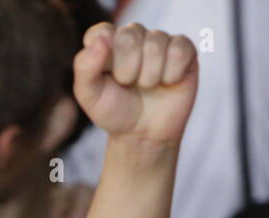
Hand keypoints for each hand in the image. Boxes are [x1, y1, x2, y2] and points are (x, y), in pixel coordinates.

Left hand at [73, 22, 196, 145]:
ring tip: (147, 86)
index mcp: (106, 42)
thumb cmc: (114, 111)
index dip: (106, 59)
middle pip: (130, 35)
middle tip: (128, 85)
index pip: (102, 32)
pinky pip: (179, 51)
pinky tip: (167, 82)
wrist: (144, 133)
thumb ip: (85, 68)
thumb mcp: (89, 96)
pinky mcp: (183, 49)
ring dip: (149, 76)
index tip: (108, 78)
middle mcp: (132, 36)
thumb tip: (102, 40)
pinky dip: (171, 74)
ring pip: (155, 43)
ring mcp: (159, 40)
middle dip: (127, 70)